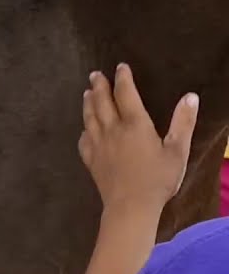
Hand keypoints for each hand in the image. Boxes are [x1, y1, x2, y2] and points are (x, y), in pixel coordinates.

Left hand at [78, 63, 198, 213]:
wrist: (130, 206)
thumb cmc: (158, 179)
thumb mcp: (178, 151)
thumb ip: (183, 122)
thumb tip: (190, 97)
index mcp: (134, 124)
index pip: (125, 94)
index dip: (123, 79)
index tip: (120, 67)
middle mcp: (112, 129)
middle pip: (102, 101)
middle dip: (99, 86)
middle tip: (95, 74)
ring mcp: (98, 144)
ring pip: (89, 117)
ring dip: (88, 102)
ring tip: (87, 93)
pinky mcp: (90, 159)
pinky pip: (83, 139)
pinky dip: (84, 128)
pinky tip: (85, 128)